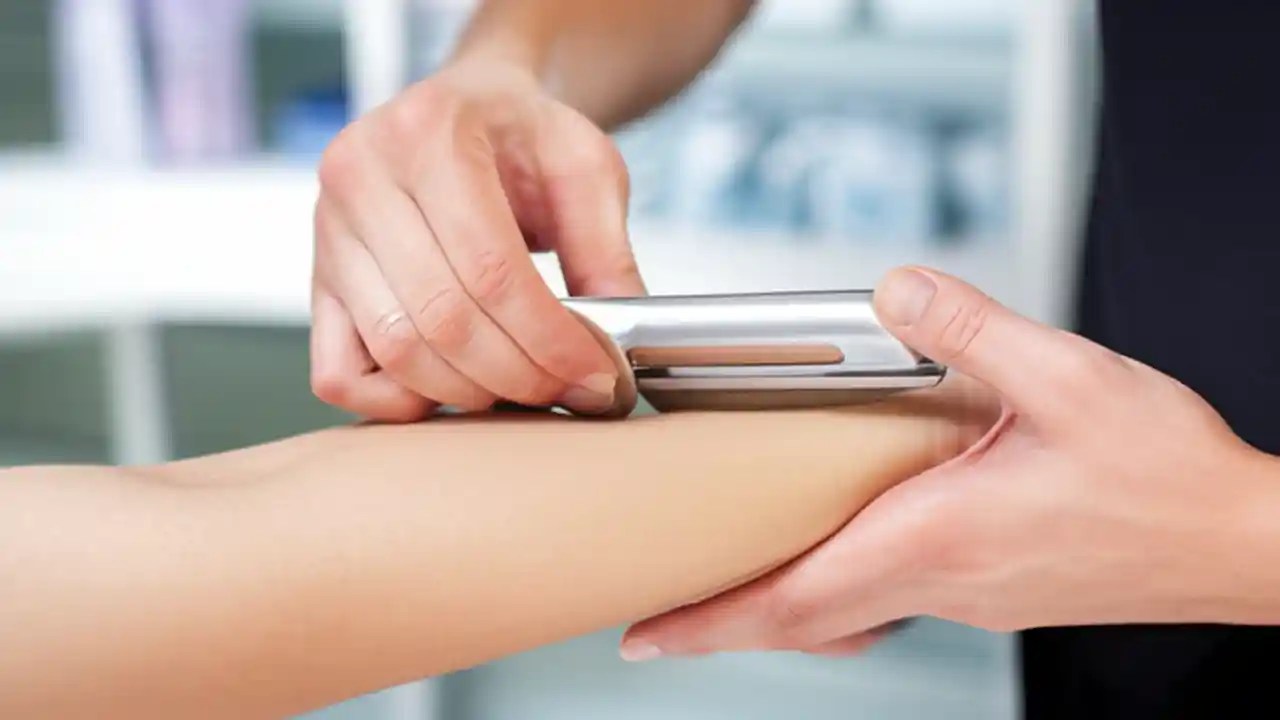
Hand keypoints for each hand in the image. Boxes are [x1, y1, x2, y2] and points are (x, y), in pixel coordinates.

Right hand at [310, 60, 644, 421]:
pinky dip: (397, 400)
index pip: (490, 268)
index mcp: (428, 133)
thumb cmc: (520, 136)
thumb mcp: (585, 166)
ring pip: (393, 349)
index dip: (547, 338)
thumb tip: (620, 338)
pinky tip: (454, 386)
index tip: (595, 374)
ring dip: (469, 392)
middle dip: (518, 374)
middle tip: (569, 390)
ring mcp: (327, 231)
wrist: (468, 110)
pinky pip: (337, 372)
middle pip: (441, 317)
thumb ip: (607, 249)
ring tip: (524, 388)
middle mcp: (359, 177)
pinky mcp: (318, 279)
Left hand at [621, 267, 1277, 660]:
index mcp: (939, 537)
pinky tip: (829, 553)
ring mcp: (966, 593)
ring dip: (774, 606)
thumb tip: (896, 291)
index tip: (642, 634)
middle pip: (800, 619)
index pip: (794, 598)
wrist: (1238, 542)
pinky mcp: (991, 586)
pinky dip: (830, 589)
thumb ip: (972, 329)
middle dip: (718, 623)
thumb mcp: (1070, 378)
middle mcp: (941, 580)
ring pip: (839, 615)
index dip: (708, 621)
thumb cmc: (1165, 476)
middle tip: (652, 617)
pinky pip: (883, 598)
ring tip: (720, 584)